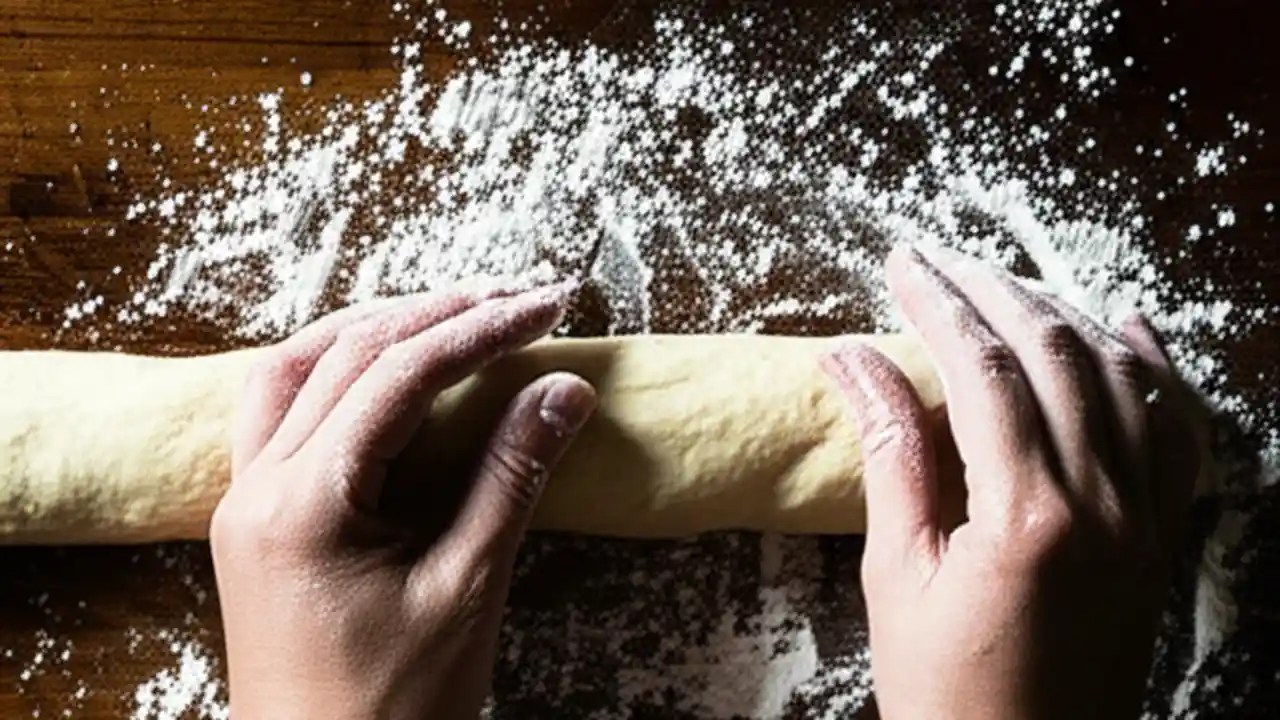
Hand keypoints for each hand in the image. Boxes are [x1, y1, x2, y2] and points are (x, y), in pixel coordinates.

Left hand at [210, 284, 596, 718]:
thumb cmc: (393, 709)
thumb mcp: (466, 591)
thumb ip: (510, 480)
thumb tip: (563, 389)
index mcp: (304, 507)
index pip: (398, 377)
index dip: (481, 330)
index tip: (546, 305)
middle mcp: (256, 489)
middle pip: (347, 355)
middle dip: (440, 314)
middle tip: (519, 293)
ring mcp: (244, 501)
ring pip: (300, 369)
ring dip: (379, 327)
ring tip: (455, 307)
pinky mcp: (254, 518)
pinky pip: (281, 409)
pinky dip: (336, 368)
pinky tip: (380, 364)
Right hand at [823, 246, 1199, 718]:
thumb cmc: (947, 691)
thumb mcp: (900, 574)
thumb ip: (890, 454)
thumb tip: (853, 360)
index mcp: (1030, 516)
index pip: (984, 370)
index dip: (938, 304)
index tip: (903, 263)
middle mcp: (1106, 506)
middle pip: (1055, 355)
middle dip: (993, 292)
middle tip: (942, 260)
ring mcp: (1147, 521)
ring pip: (1121, 377)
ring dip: (1062, 315)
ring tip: (1005, 284)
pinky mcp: (1162, 538)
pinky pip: (1177, 431)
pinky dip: (1153, 369)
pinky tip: (1124, 326)